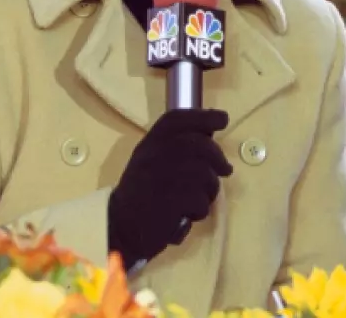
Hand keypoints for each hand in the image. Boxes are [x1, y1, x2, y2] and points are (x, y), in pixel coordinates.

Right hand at [108, 108, 232, 267]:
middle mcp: (154, 154)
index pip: (177, 119)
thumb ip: (177, 145)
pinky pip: (201, 201)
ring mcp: (163, 177)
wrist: (121, 228)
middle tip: (225, 170)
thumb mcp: (153, 160)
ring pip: (206, 176)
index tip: (222, 120)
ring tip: (196, 200)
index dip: (203, 117)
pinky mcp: (171, 202)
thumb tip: (211, 132)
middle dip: (218, 158)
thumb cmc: (144, 193)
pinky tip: (185, 215)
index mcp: (149, 143)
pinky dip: (199, 210)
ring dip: (209, 190)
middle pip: (201, 146)